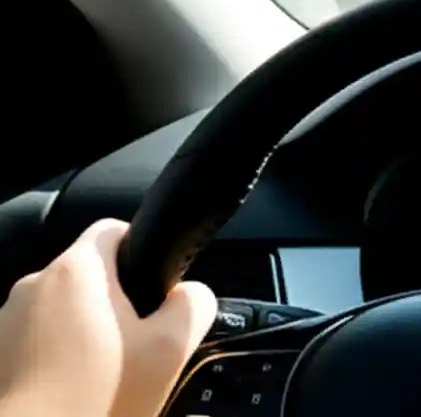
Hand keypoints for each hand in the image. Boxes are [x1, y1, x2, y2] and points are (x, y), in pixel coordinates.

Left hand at [0, 219, 216, 416]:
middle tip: (135, 348)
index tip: (154, 291)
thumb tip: (192, 294)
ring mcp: (6, 320)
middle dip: (117, 305)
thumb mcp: (172, 350)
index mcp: (77, 272)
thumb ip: (194, 305)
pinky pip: (37, 339)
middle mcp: (34, 286)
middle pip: (91, 276)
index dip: (142, 252)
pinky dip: (56, 356)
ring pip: (63, 310)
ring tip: (102, 376)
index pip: (115, 229)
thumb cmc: (94, 402)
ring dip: (85, 332)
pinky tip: (73, 388)